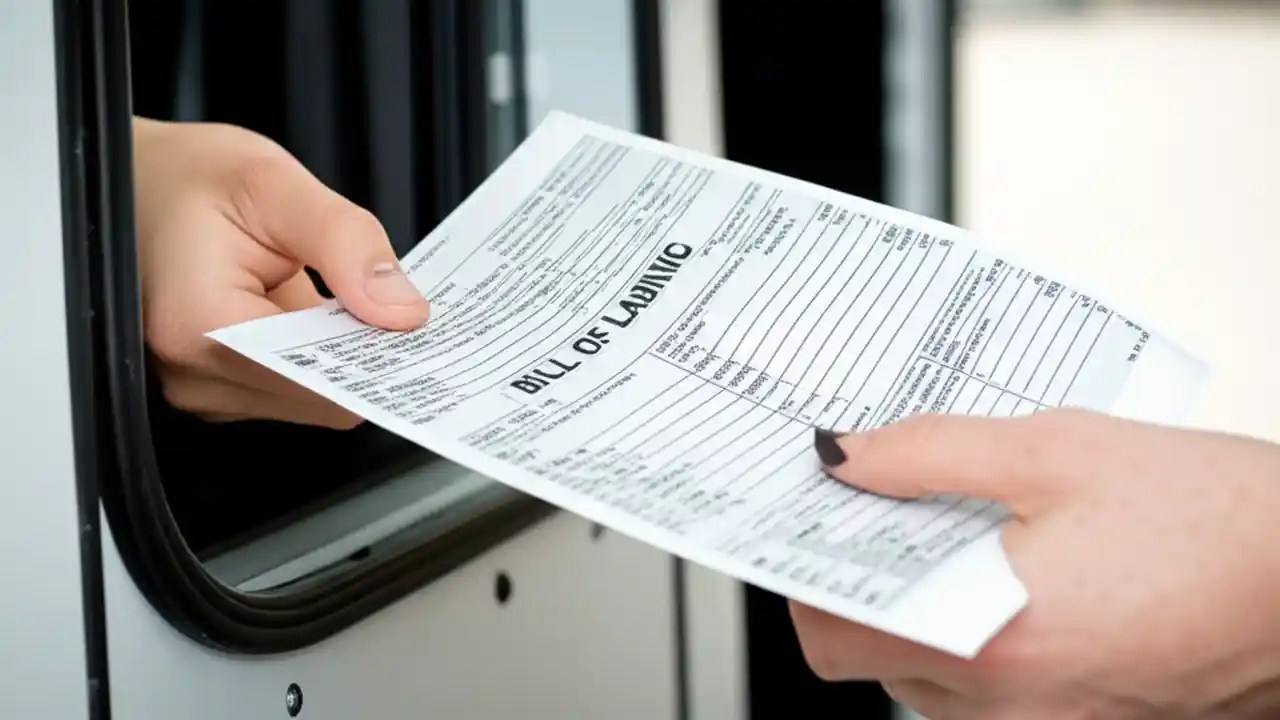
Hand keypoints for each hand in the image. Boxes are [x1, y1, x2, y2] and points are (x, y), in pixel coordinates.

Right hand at [132, 117, 429, 427]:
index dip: (376, 360)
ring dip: (340, 352)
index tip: (417, 332)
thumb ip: (346, 245)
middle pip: (322, 400)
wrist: (137, 182)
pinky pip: (291, 385)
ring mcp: (200, 384)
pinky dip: (319, 352)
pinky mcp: (215, 382)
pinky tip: (325, 311)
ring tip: (345, 298)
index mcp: (199, 325)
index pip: (319, 385)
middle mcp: (193, 371)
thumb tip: (402, 310)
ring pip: (312, 398)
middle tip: (393, 302)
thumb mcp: (273, 184)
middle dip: (363, 354)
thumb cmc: (185, 177)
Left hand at [796, 409, 1279, 718]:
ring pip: (925, 678)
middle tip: (887, 509)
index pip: (830, 633)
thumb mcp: (1059, 451)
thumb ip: (930, 453)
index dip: (805, 570)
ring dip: (920, 610)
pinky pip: (986, 693)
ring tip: (964, 535)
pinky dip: (976, 638)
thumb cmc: (1219, 522)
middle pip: (872, 655)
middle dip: (865, 582)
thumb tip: (844, 456)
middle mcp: (1010, 708)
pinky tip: (1014, 575)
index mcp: (992, 641)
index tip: (812, 520)